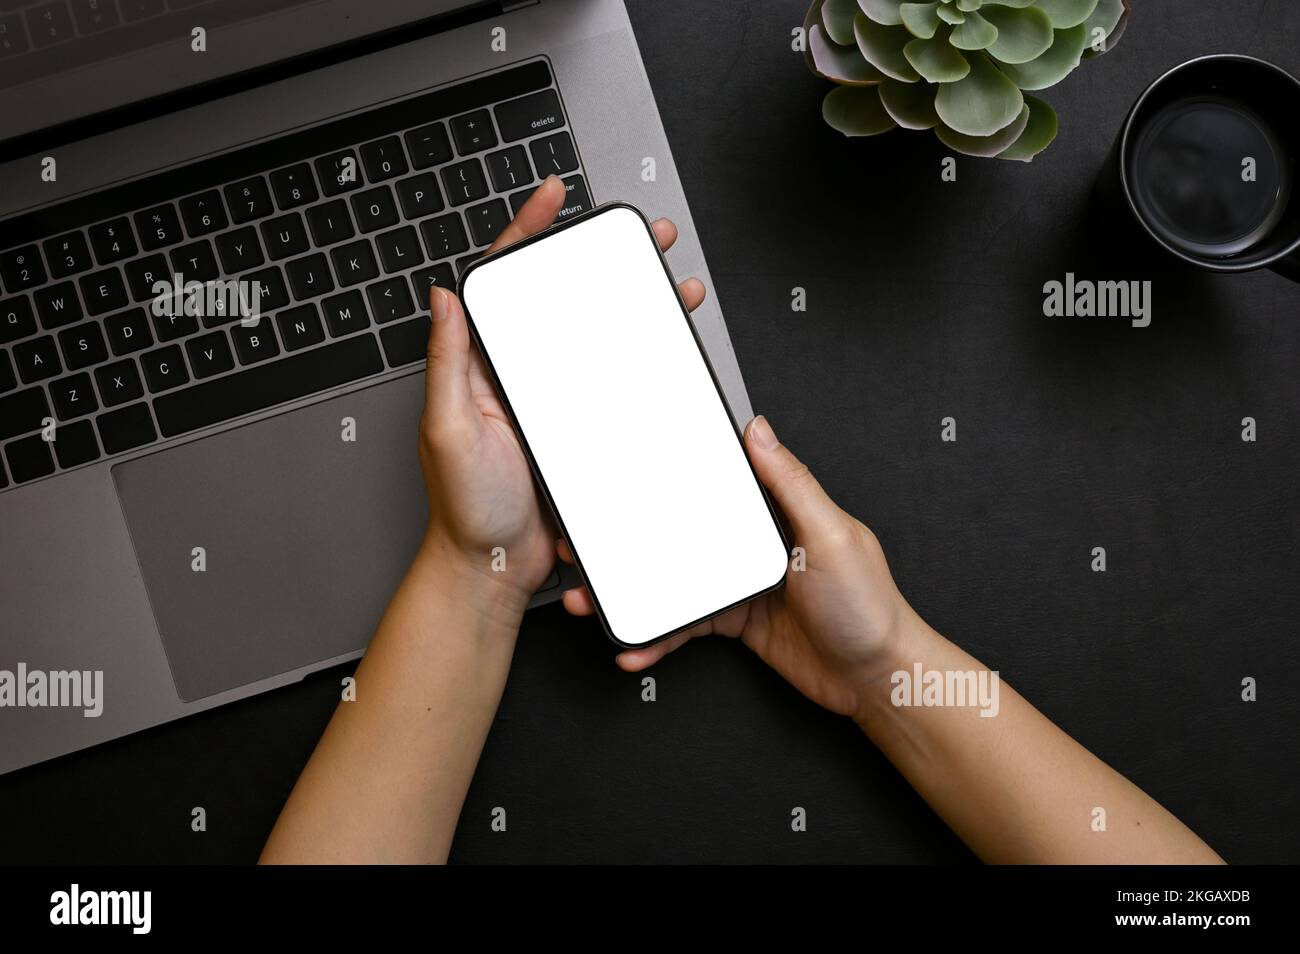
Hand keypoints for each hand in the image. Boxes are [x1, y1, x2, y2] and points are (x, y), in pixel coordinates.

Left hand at [419, 176, 710, 604]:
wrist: (493, 570)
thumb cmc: (462, 509)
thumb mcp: (447, 430)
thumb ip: (447, 364)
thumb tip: (442, 297)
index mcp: (479, 366)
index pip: (503, 283)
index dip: (528, 232)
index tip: (554, 196)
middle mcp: (515, 376)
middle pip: (559, 300)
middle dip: (597, 260)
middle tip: (636, 238)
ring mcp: (550, 403)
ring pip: (593, 338)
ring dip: (629, 306)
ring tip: (669, 284)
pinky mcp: (577, 432)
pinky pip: (611, 385)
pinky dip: (639, 361)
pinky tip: (664, 351)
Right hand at [560, 415, 918, 719]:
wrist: (876, 679)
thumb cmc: (868, 607)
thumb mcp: (831, 536)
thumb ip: (792, 484)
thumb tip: (759, 430)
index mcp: (779, 511)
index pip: (719, 482)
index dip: (672, 475)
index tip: (627, 471)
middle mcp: (756, 543)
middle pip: (682, 532)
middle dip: (633, 539)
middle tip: (587, 544)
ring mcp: (743, 583)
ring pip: (674, 580)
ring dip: (634, 594)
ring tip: (594, 603)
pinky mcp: (736, 621)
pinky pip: (686, 624)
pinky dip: (659, 637)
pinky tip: (637, 648)